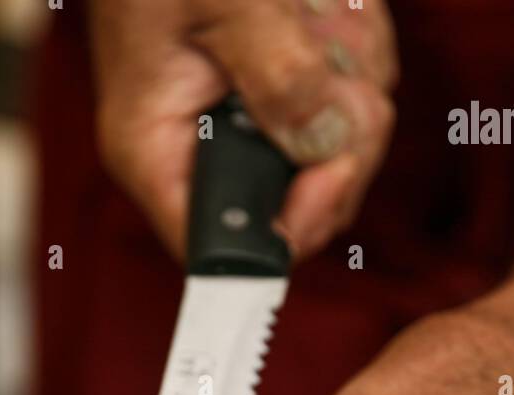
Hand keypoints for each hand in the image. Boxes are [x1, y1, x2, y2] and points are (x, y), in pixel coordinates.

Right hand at [87, 0, 396, 258]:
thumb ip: (277, 72)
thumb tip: (326, 143)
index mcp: (158, 151)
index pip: (226, 252)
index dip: (293, 228)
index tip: (333, 165)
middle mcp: (203, 150)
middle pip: (308, 206)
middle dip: (345, 132)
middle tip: (332, 52)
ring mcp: (248, 122)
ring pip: (342, 143)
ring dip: (352, 67)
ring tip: (316, 6)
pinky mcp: (280, 89)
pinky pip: (350, 94)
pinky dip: (355, 41)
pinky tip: (323, 3)